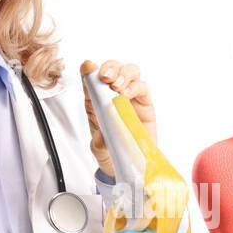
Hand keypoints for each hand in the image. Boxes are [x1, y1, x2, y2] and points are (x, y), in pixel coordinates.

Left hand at [81, 59, 157, 177]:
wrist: (127, 164)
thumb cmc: (111, 152)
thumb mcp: (99, 149)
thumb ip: (98, 143)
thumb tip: (102, 135)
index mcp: (95, 100)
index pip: (92, 79)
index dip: (89, 70)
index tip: (86, 67)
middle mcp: (113, 95)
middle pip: (113, 69)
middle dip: (109, 68)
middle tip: (105, 78)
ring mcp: (131, 97)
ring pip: (130, 71)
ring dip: (123, 74)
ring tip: (117, 87)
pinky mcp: (145, 104)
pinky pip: (143, 88)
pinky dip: (135, 87)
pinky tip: (127, 94)